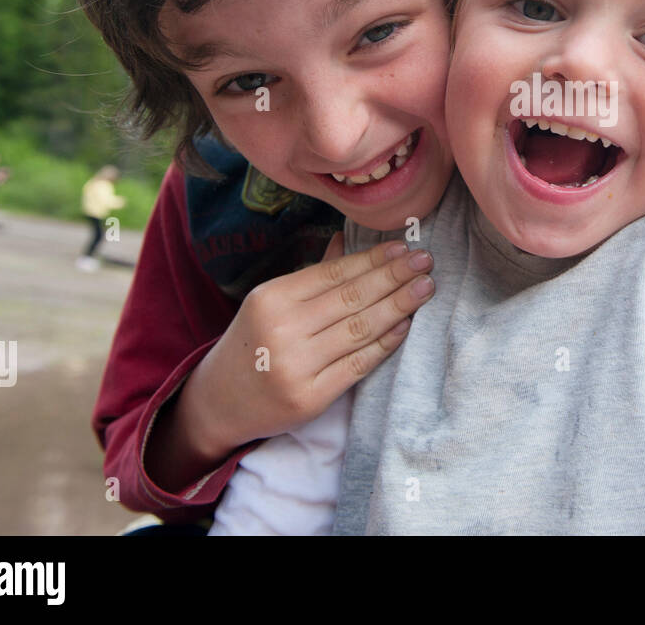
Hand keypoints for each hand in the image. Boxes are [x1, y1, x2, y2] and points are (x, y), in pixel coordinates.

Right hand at [144, 236, 434, 489]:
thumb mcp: (270, 304)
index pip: (334, 273)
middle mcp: (282, 330)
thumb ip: (310, 276)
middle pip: (351, 298)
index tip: (403, 248)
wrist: (218, 403)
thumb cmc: (252, 345)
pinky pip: (357, 365)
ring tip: (425, 288)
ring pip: (359, 329)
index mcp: (271, 299)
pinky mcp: (310, 399)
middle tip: (426, 261)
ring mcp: (296, 367)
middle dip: (394, 277)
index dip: (372, 259)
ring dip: (398, 306)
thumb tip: (345, 240)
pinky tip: (404, 326)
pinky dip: (385, 344)